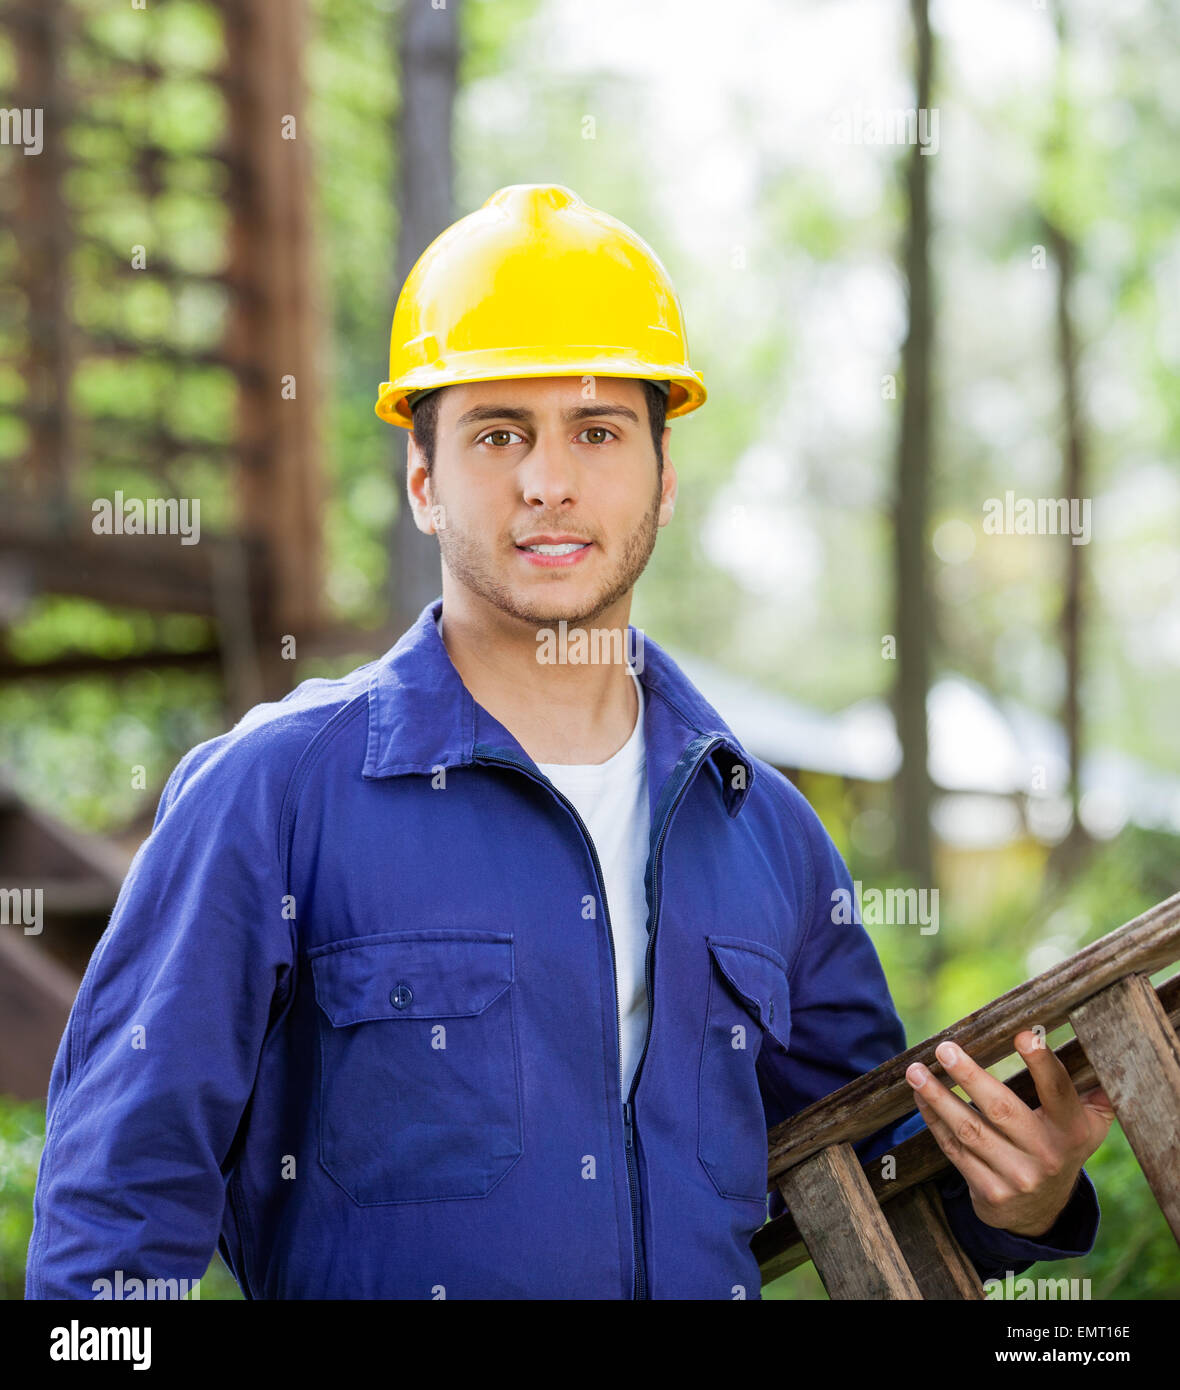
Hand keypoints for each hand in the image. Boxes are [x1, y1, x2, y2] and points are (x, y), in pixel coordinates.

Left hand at [904, 1031, 1115, 1237]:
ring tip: (916, 1071)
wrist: (1041, 1212)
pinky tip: (920, 1096)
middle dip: (969, 1076)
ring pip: (970, 1130)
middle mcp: (1046, 1155)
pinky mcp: (989, 1192)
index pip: (1057, 1091)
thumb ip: (1092, 1090)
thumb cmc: (1060, 1145)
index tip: (1023, 1034)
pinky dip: (933, 1120)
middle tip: (945, 1049)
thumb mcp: (1087, 1125)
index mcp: (1071, 1131)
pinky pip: (954, 1150)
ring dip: (938, 1098)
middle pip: (1001, 1109)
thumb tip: (1093, 1044)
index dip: (1042, 1063)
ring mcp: (1016, 1177)